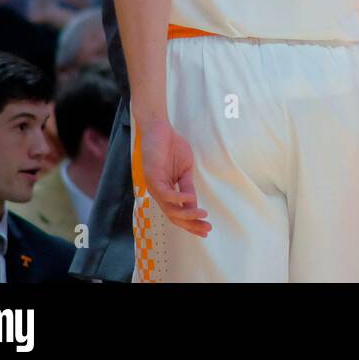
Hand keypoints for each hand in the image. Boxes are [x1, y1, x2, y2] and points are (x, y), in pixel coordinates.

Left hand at [138, 117, 209, 237]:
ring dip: (186, 214)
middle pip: (173, 216)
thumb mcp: (185, 170)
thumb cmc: (172, 147)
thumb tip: (194, 204)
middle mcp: (158, 193)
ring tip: (202, 215)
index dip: (191, 223)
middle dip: (190, 225)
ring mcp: (154, 186)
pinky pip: (166, 193)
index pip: (178, 214)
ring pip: (169, 208)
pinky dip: (178, 198)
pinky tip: (190, 198)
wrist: (160, 129)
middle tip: (206, 229)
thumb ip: (187, 187)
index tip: (206, 229)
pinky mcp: (152, 177)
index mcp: (166, 192)